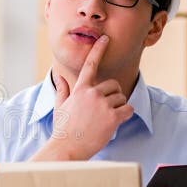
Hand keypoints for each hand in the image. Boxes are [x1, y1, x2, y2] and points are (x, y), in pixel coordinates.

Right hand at [35, 35, 133, 160]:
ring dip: (119, 107)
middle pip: (114, 85)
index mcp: (80, 89)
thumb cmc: (63, 129)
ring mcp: (102, 105)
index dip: (98, 50)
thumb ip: (62, 90)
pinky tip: (115, 123)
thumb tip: (59, 77)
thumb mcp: (60, 107)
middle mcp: (92, 94)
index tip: (105, 38)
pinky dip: (125, 116)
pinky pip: (128, 110)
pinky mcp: (112, 117)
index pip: (90, 65)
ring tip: (106, 119)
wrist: (67, 147)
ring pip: (122, 98)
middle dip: (113, 96)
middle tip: (105, 109)